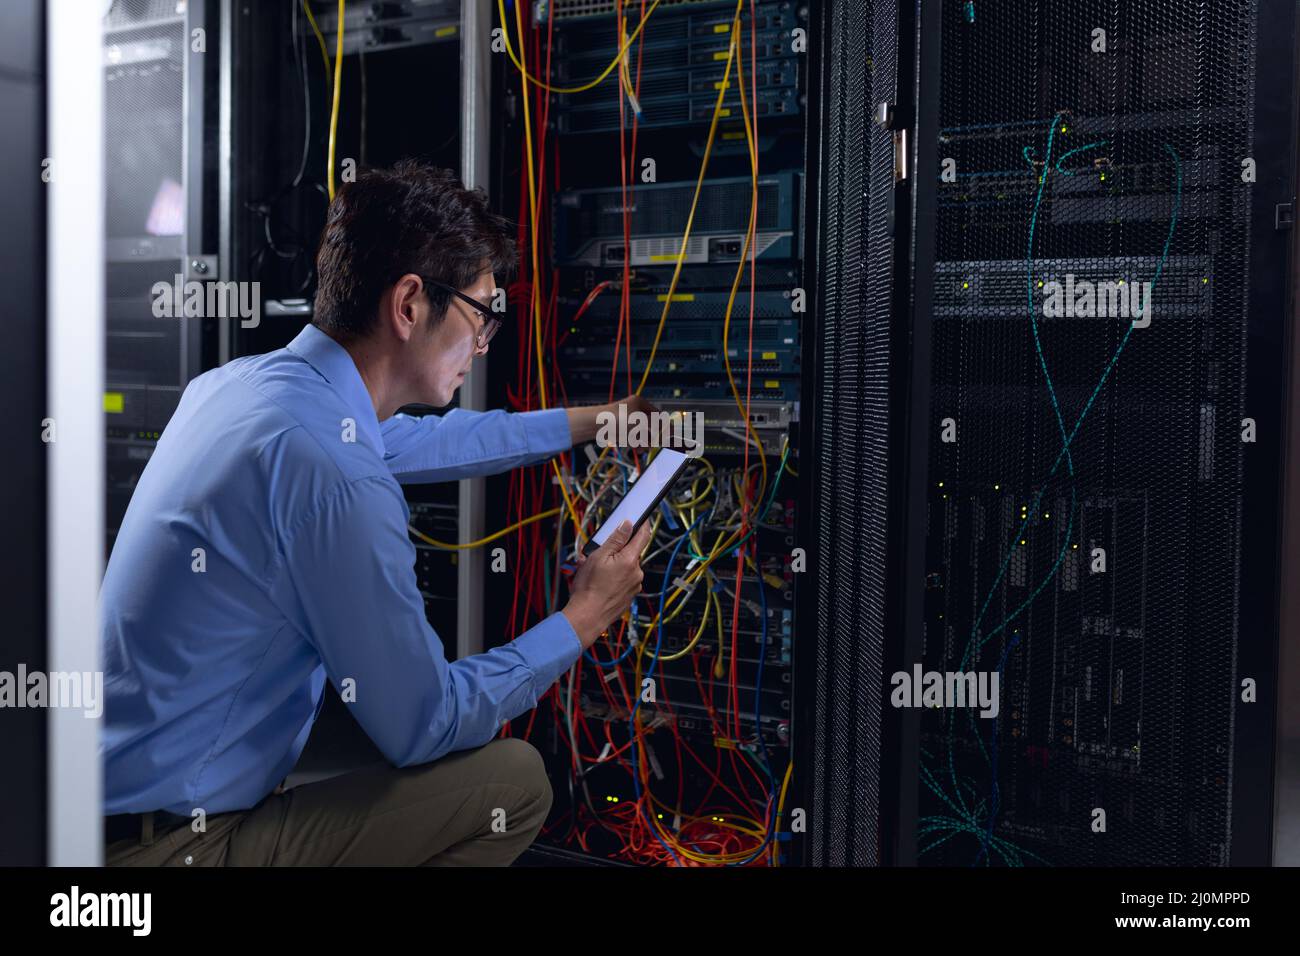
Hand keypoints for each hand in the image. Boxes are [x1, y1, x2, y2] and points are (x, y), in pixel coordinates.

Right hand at [561, 520, 652, 648]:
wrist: (588, 616)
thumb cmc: (589, 588)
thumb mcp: (598, 557)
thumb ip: (615, 540)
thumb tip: (627, 525)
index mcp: (630, 560)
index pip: (643, 535)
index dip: (643, 524)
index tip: (642, 517)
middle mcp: (637, 572)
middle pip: (630, 553)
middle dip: (616, 551)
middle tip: (599, 554)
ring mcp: (634, 585)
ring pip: (625, 567)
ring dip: (613, 566)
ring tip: (595, 572)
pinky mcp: (630, 595)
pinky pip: (623, 580)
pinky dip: (614, 578)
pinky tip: (600, 583)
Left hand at [565, 395, 661, 445]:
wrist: (595, 425)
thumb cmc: (617, 419)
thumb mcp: (641, 422)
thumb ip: (656, 426)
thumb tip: (668, 429)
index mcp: (640, 402)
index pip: (656, 414)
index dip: (661, 426)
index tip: (664, 437)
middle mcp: (634, 409)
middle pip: (649, 425)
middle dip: (650, 436)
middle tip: (650, 444)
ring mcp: (626, 419)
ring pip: (640, 432)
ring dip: (641, 441)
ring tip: (638, 446)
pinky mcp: (620, 429)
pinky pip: (631, 436)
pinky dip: (633, 442)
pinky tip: (632, 446)